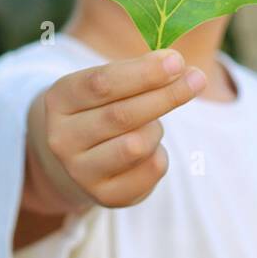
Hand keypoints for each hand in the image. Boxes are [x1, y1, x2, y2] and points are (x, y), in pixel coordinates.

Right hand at [23, 49, 206, 211]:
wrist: (75, 158)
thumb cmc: (100, 108)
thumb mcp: (105, 84)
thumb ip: (136, 72)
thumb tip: (177, 64)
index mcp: (59, 101)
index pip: (102, 84)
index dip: (143, 72)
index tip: (177, 60)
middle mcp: (62, 140)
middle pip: (122, 115)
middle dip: (166, 95)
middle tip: (197, 78)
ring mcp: (81, 172)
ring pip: (138, 145)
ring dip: (157, 128)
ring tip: (152, 123)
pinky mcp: (106, 197)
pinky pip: (152, 169)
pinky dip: (160, 152)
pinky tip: (149, 148)